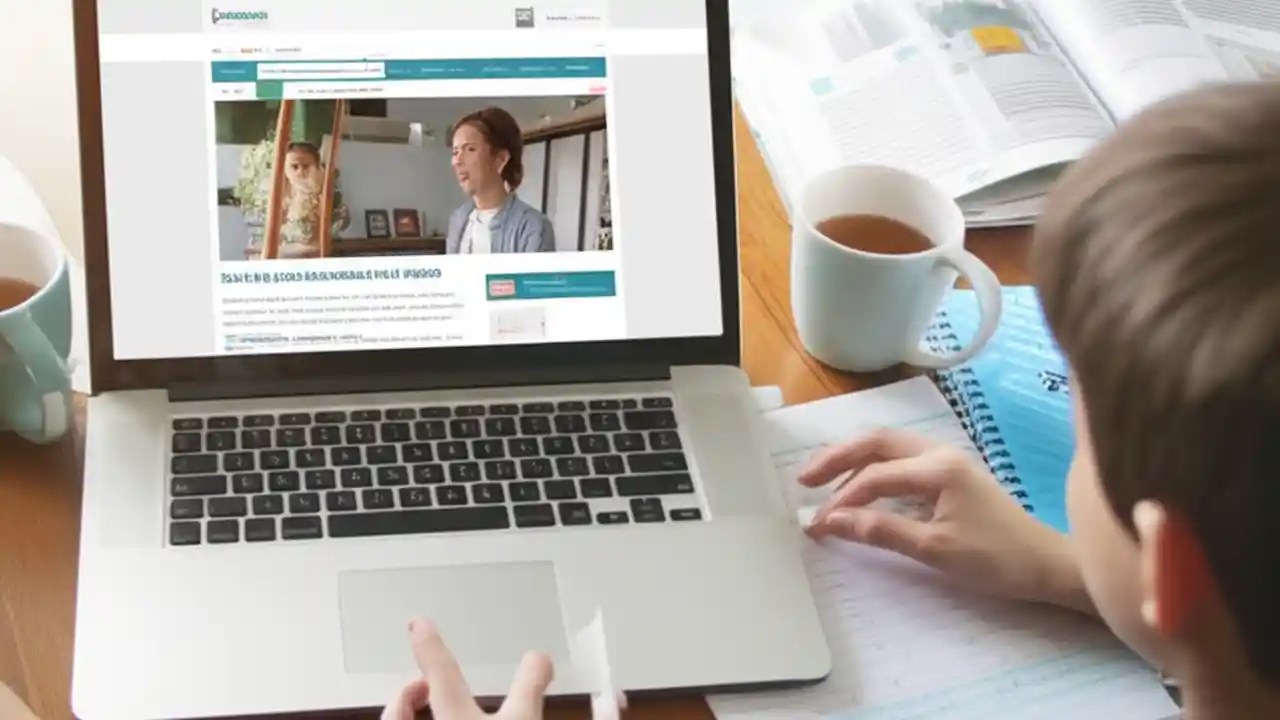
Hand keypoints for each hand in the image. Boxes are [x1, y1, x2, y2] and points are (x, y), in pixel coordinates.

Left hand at [382, 619, 553, 719]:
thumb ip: (529, 686)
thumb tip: (539, 656)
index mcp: (455, 715)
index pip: (439, 671)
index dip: (429, 643)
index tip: (418, 623)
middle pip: (400, 707)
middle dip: (407, 690)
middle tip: (418, 682)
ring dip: (405, 711)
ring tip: (419, 703)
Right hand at [799, 429, 1093, 614]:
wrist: (1046, 565)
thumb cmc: (995, 559)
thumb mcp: (934, 549)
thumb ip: (880, 530)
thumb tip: (833, 521)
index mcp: (936, 468)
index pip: (874, 476)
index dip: (841, 499)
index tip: (816, 524)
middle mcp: (939, 454)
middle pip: (876, 443)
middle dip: (836, 459)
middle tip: (804, 480)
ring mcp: (946, 460)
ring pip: (888, 448)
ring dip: (854, 461)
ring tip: (824, 480)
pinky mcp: (950, 474)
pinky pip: (901, 460)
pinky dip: (874, 468)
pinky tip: (861, 486)